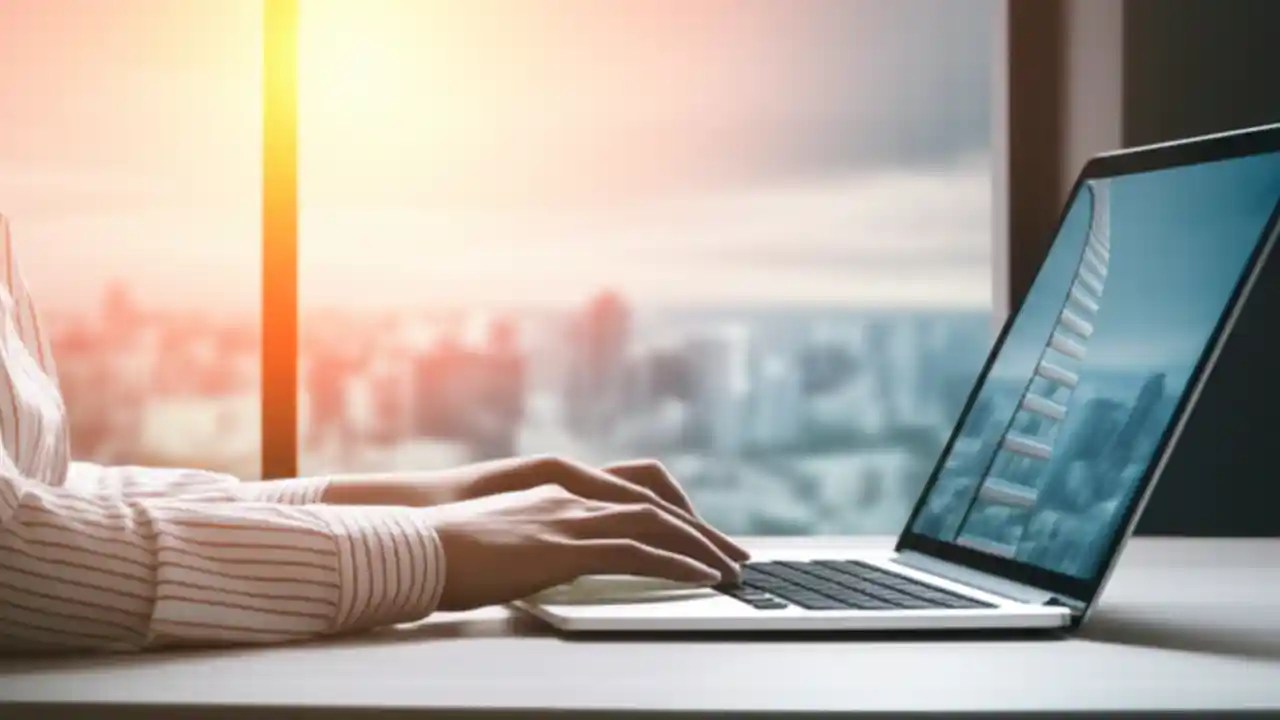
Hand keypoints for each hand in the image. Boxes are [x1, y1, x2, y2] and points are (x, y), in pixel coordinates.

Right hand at [430, 483, 737, 610]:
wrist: (415, 547)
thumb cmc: (445, 553)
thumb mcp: (501, 546)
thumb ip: (532, 547)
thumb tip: (546, 564)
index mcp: (556, 495)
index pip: (631, 498)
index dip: (671, 516)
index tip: (697, 538)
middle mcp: (570, 500)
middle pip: (654, 506)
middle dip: (700, 531)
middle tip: (734, 554)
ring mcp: (569, 521)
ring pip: (656, 525)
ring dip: (701, 547)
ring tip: (732, 569)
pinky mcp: (566, 548)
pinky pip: (638, 553)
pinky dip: (678, 564)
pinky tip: (702, 578)